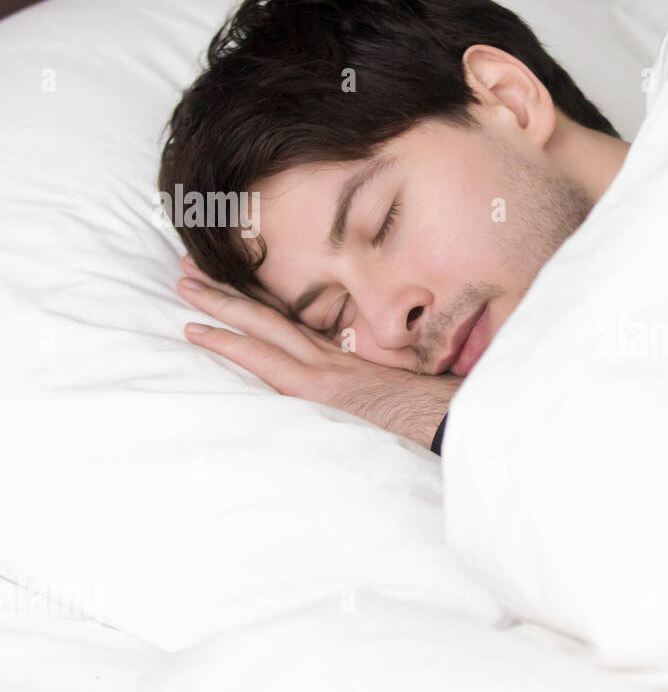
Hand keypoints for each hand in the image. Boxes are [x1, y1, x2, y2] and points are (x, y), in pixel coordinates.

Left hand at [176, 255, 459, 448]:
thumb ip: (391, 398)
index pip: (300, 329)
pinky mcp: (323, 388)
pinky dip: (229, 344)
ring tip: (182, 284)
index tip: (236, 288)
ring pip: (264, 328)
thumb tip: (395, 401)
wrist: (461, 424)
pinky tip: (196, 330)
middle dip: (234, 292)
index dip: (264, 307)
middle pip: (276, 317)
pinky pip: (266, 361)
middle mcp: (338, 359)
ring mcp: (329, 371)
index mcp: (354, 363)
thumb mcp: (415, 404)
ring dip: (220, 304)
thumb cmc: (446, 419)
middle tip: (192, 267)